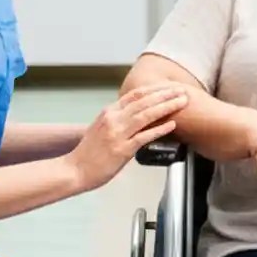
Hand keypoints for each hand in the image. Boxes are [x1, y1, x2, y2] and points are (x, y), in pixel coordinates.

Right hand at [66, 85, 188, 190]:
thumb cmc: (88, 153)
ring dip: (167, 106)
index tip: (169, 86)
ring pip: (146, 114)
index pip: (135, 94)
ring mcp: (117, 133)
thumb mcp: (101, 128)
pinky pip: (144, 136)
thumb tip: (135, 115)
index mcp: (109, 112)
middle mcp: (113, 119)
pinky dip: (160, 129)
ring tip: (182, 102)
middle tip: (182, 90)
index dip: (155, 88)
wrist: (74, 170)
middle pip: (144, 101)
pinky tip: (172, 125)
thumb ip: (117, 119)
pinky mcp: (122, 149)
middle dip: (165, 94)